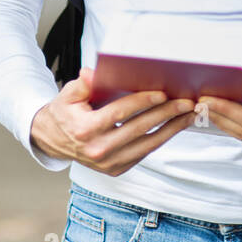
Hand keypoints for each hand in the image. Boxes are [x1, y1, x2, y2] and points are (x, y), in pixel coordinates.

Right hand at [30, 70, 195, 174]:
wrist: (52, 141)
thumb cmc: (64, 114)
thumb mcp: (68, 95)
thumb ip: (83, 84)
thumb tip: (94, 73)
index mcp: (85, 129)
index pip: (120, 113)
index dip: (143, 102)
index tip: (163, 93)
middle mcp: (98, 149)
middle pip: (139, 128)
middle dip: (166, 114)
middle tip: (186, 102)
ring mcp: (109, 163)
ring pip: (147, 144)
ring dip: (171, 129)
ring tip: (188, 115)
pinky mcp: (117, 169)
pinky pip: (144, 153)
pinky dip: (161, 139)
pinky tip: (174, 127)